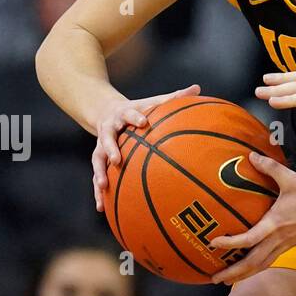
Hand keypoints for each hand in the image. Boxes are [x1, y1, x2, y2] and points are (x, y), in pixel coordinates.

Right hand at [91, 84, 199, 212]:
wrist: (107, 111)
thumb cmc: (138, 109)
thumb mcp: (152, 101)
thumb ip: (173, 97)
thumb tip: (197, 87)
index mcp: (124, 114)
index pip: (130, 113)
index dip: (136, 117)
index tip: (144, 121)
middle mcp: (109, 130)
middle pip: (107, 138)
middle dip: (110, 148)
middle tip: (116, 159)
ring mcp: (100, 145)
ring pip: (97, 160)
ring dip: (99, 172)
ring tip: (103, 185)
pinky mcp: (98, 159)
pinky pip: (97, 176)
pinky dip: (98, 191)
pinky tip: (101, 207)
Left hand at [209, 153, 295, 284]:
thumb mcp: (292, 178)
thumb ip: (270, 167)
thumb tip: (252, 156)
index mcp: (275, 224)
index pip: (248, 239)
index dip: (230, 242)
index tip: (214, 242)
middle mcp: (278, 238)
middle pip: (252, 262)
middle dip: (233, 273)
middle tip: (214, 278)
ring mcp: (286, 244)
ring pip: (261, 265)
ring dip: (244, 274)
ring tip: (227, 280)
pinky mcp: (292, 244)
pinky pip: (270, 260)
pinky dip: (257, 267)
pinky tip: (252, 267)